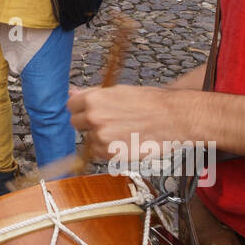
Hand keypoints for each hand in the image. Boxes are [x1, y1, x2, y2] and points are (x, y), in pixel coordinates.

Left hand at [68, 84, 185, 163]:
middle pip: (76, 123)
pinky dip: (107, 150)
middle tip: (107, 121)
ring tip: (121, 131)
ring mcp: (102, 137)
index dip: (81, 108)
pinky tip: (124, 141)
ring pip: (88, 140)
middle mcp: (94, 118)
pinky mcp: (112, 154)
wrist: (174, 118)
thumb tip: (72, 91)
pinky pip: (99, 153)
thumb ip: (92, 94)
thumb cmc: (150, 102)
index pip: (71, 105)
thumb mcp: (118, 91)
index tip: (88, 110)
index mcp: (94, 99)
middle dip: (87, 123)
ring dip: (99, 138)